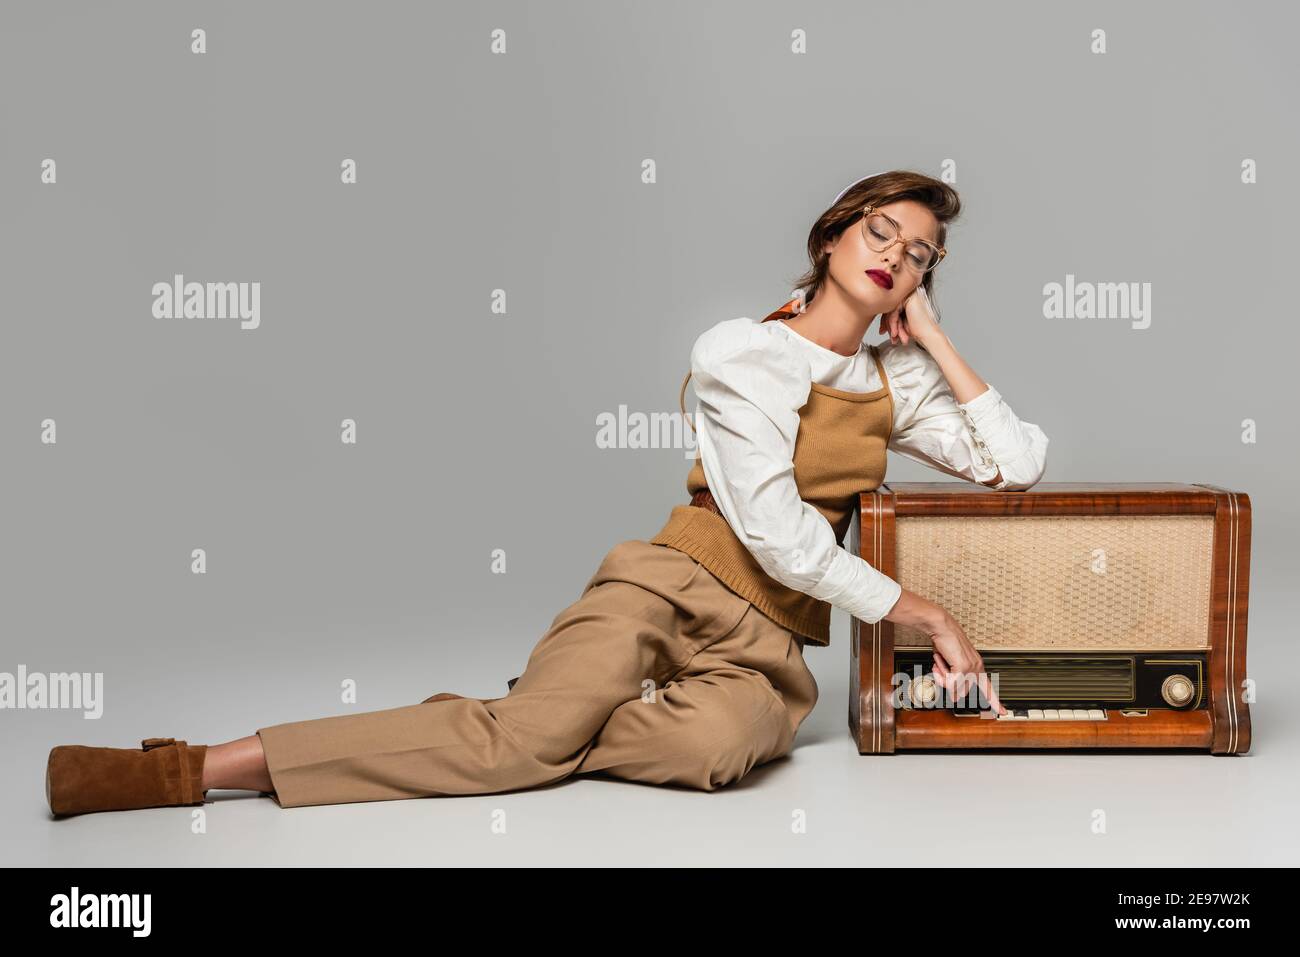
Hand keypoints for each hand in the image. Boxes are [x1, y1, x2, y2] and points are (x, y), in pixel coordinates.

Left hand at [879, 284, 940, 347]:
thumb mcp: (899, 322)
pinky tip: (895, 332)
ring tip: (894, 336)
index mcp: (907, 297)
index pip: (889, 306)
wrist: (928, 335)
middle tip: (887, 334)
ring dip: (891, 325)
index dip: (885, 320)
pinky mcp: (909, 299)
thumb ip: (890, 318)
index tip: (882, 331)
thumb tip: (876, 320)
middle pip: (889, 307)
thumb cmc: (917, 330)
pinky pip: (894, 311)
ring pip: (890, 309)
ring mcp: (909, 294)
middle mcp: (909, 293)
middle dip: (887, 324)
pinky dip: (893, 323)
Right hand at [885, 590, 1005, 713]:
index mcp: (977, 665)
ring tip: (940, 664)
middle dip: (949, 684)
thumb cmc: (945, 642)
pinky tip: (941, 662)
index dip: (995, 701)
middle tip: (941, 671)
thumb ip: (955, 678)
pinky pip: (951, 683)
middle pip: (964, 692)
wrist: (942, 627)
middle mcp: (977, 667)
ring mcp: (971, 668)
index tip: (1002, 712)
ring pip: (956, 689)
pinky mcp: (963, 667)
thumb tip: (955, 696)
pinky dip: (942, 675)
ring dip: (943, 679)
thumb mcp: (951, 663)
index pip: (988, 687)